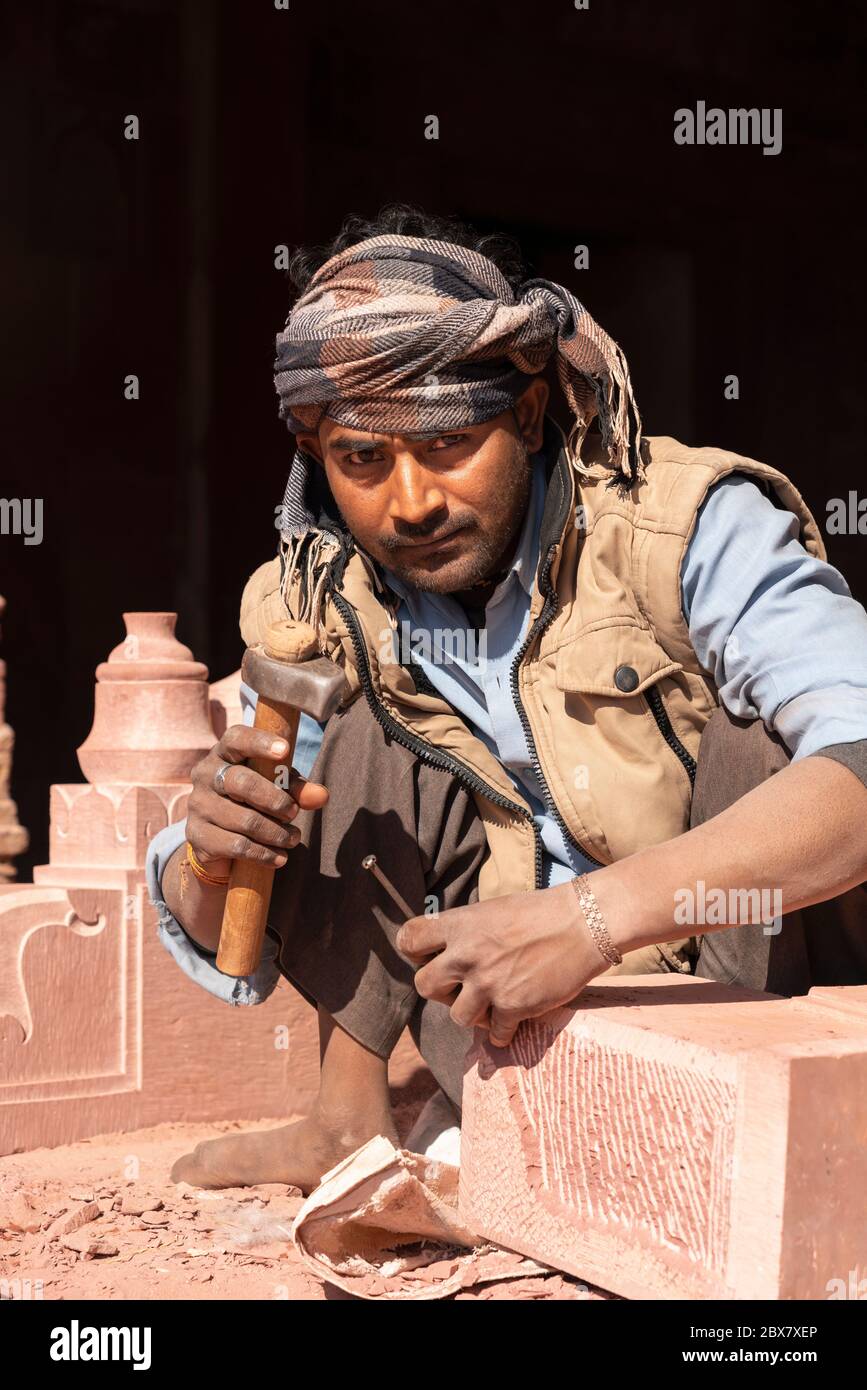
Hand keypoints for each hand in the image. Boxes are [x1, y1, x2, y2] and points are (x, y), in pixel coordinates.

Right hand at [185, 724, 327, 877]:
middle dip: (275, 800)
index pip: (236, 738)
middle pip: (241, 782)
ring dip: (276, 833)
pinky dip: (264, 854)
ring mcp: (198, 806)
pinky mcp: (198, 837)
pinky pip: (237, 846)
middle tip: (294, 813)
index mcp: (224, 753)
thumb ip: (297, 788)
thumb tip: (321, 796)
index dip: (260, 742)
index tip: (284, 750)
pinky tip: (279, 858)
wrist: (217, 841)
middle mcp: (205, 775)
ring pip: (244, 820)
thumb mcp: (277, 788)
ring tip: (293, 839)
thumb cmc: (252, 801)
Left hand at [395, 881, 609, 1047]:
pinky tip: (513, 1019)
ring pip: (457, 1016)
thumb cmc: (541, 912)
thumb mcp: (492, 910)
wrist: (585, 924)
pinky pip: (494, 1034)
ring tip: (492, 1004)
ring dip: (472, 1014)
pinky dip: (503, 1031)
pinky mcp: (513, 1007)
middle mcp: (467, 954)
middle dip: (440, 990)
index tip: (431, 957)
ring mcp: (489, 983)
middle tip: (461, 986)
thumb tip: (446, 949)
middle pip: (424, 986)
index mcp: (460, 924)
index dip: (416, 953)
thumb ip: (465, 930)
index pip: (408, 940)